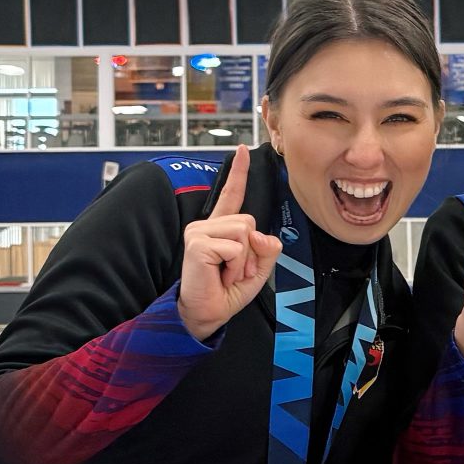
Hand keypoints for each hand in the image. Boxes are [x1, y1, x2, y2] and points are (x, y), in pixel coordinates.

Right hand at [177, 145, 281, 341]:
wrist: (207, 313)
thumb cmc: (226, 291)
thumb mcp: (257, 269)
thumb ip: (266, 248)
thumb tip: (261, 235)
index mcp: (220, 228)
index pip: (231, 195)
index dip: (239, 173)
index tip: (242, 149)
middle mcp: (206, 225)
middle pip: (249, 220)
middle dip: (251, 250)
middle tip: (234, 269)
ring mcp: (199, 232)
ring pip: (244, 231)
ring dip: (244, 260)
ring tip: (226, 272)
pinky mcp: (197, 243)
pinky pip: (235, 247)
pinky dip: (235, 266)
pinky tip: (219, 274)